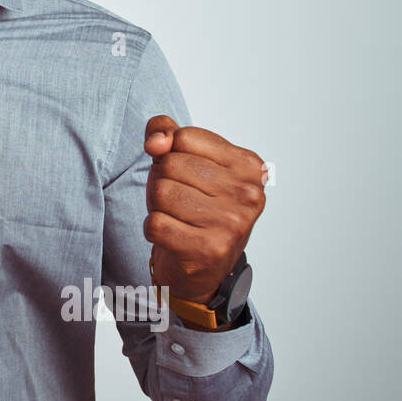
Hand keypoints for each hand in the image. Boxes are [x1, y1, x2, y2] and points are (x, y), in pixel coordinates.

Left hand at [142, 115, 265, 304]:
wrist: (203, 267)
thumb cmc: (192, 206)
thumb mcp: (182, 160)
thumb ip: (166, 133)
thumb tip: (156, 142)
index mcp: (248, 166)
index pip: (185, 137)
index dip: (171, 154)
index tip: (185, 174)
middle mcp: (248, 194)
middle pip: (170, 164)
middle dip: (163, 181)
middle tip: (180, 201)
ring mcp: (232, 224)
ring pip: (161, 192)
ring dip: (157, 206)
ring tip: (177, 217)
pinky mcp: (209, 250)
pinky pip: (155, 223)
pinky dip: (153, 229)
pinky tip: (172, 236)